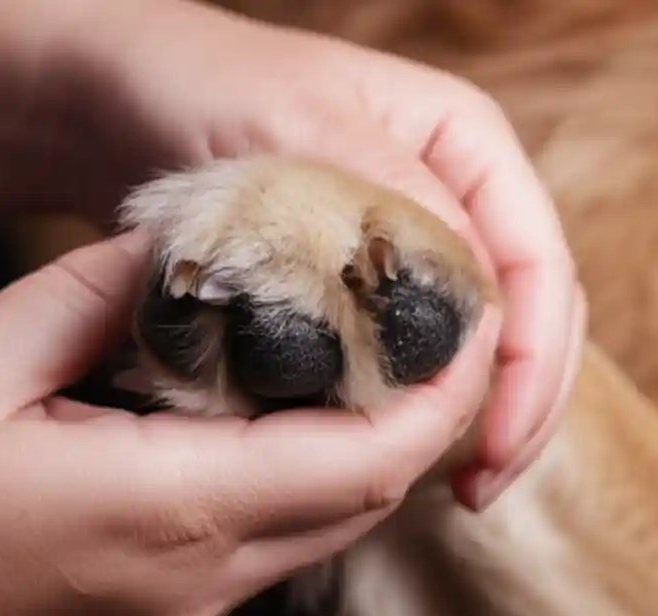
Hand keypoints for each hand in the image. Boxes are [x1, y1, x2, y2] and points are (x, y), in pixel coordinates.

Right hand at [0, 233, 497, 615]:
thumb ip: (86, 300)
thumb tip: (168, 249)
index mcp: (168, 508)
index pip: (365, 455)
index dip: (435, 389)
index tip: (459, 321)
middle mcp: (201, 576)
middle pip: (367, 495)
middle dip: (413, 410)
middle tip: (410, 322)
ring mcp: (186, 615)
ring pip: (327, 525)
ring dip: (359, 447)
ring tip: (349, 357)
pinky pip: (271, 549)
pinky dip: (298, 482)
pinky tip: (260, 422)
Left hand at [73, 1, 585, 509]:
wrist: (121, 93)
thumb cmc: (202, 84)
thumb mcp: (295, 123)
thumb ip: (387, 192)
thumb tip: (468, 285)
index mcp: (466, 142)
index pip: (536, 265)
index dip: (529, 364)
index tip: (493, 443)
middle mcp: (458, 191)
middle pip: (535, 311)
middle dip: (522, 405)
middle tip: (483, 488)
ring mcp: (420, 238)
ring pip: (490, 339)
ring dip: (485, 416)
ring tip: (463, 489)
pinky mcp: (371, 281)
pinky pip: (426, 349)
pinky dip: (426, 406)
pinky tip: (400, 455)